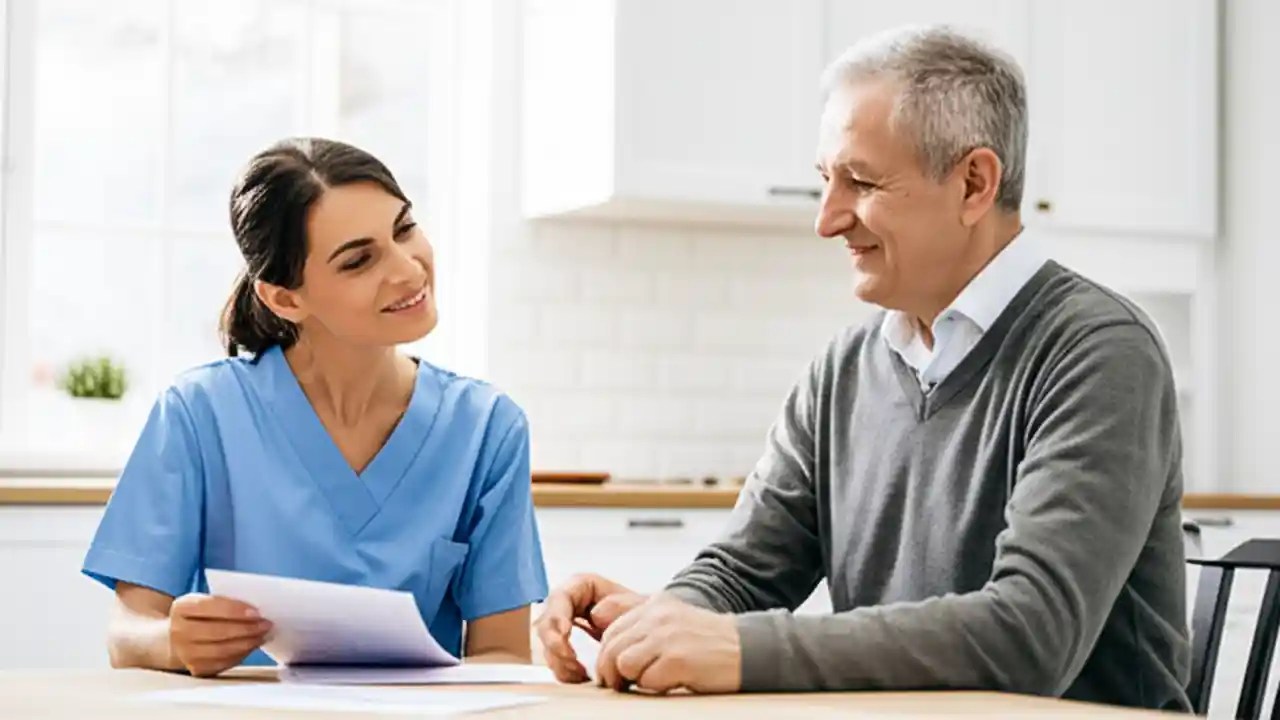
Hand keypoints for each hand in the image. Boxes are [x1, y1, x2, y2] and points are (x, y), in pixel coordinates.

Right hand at [168, 594, 271, 676]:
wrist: (178, 638)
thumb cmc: (201, 615)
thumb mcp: (206, 602)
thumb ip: (226, 603)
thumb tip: (255, 610)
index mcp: (181, 608)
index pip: (208, 607)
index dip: (233, 610)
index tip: (256, 612)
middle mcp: (179, 632)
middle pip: (216, 631)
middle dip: (246, 628)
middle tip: (266, 624)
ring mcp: (186, 653)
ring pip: (221, 650)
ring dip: (247, 643)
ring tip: (263, 635)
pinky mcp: (196, 668)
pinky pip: (223, 663)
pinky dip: (241, 654)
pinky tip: (252, 645)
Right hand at [534, 573, 645, 682]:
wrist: (652, 636)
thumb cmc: (645, 615)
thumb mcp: (637, 606)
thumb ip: (619, 605)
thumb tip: (595, 614)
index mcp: (583, 586)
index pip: (560, 596)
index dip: (557, 614)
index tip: (565, 632)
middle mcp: (570, 605)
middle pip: (547, 622)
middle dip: (555, 643)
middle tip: (570, 657)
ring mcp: (567, 628)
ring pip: (548, 644)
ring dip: (559, 660)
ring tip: (580, 670)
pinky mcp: (568, 647)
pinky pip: (556, 661)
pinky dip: (564, 671)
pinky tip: (580, 676)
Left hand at [596, 594, 740, 693]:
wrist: (748, 648)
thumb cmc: (711, 642)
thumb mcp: (674, 624)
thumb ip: (645, 629)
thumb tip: (613, 654)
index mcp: (655, 607)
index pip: (611, 630)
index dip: (606, 655)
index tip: (611, 673)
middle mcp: (657, 618)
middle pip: (612, 648)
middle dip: (611, 672)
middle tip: (620, 685)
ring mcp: (666, 638)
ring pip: (624, 664)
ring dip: (633, 679)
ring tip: (651, 681)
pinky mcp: (677, 660)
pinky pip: (646, 681)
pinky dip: (655, 687)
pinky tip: (671, 683)